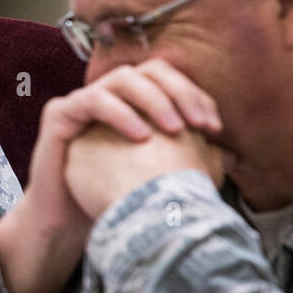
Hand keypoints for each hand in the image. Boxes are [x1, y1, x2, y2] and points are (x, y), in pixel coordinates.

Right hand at [0, 59, 221, 292]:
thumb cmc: (110, 198)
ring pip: (122, 78)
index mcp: (131, 102)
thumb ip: (189, 159)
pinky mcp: (59, 113)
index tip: (214, 127)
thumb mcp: (156, 175)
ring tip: (174, 129)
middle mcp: (108, 95)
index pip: (169, 80)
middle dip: (180, 92)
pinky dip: (119, 113)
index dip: (195, 96)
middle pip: (149, 71)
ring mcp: (82, 101)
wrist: (69, 222)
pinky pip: (91, 100)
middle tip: (199, 124)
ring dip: (153, 100)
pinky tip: (139, 135)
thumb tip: (233, 155)